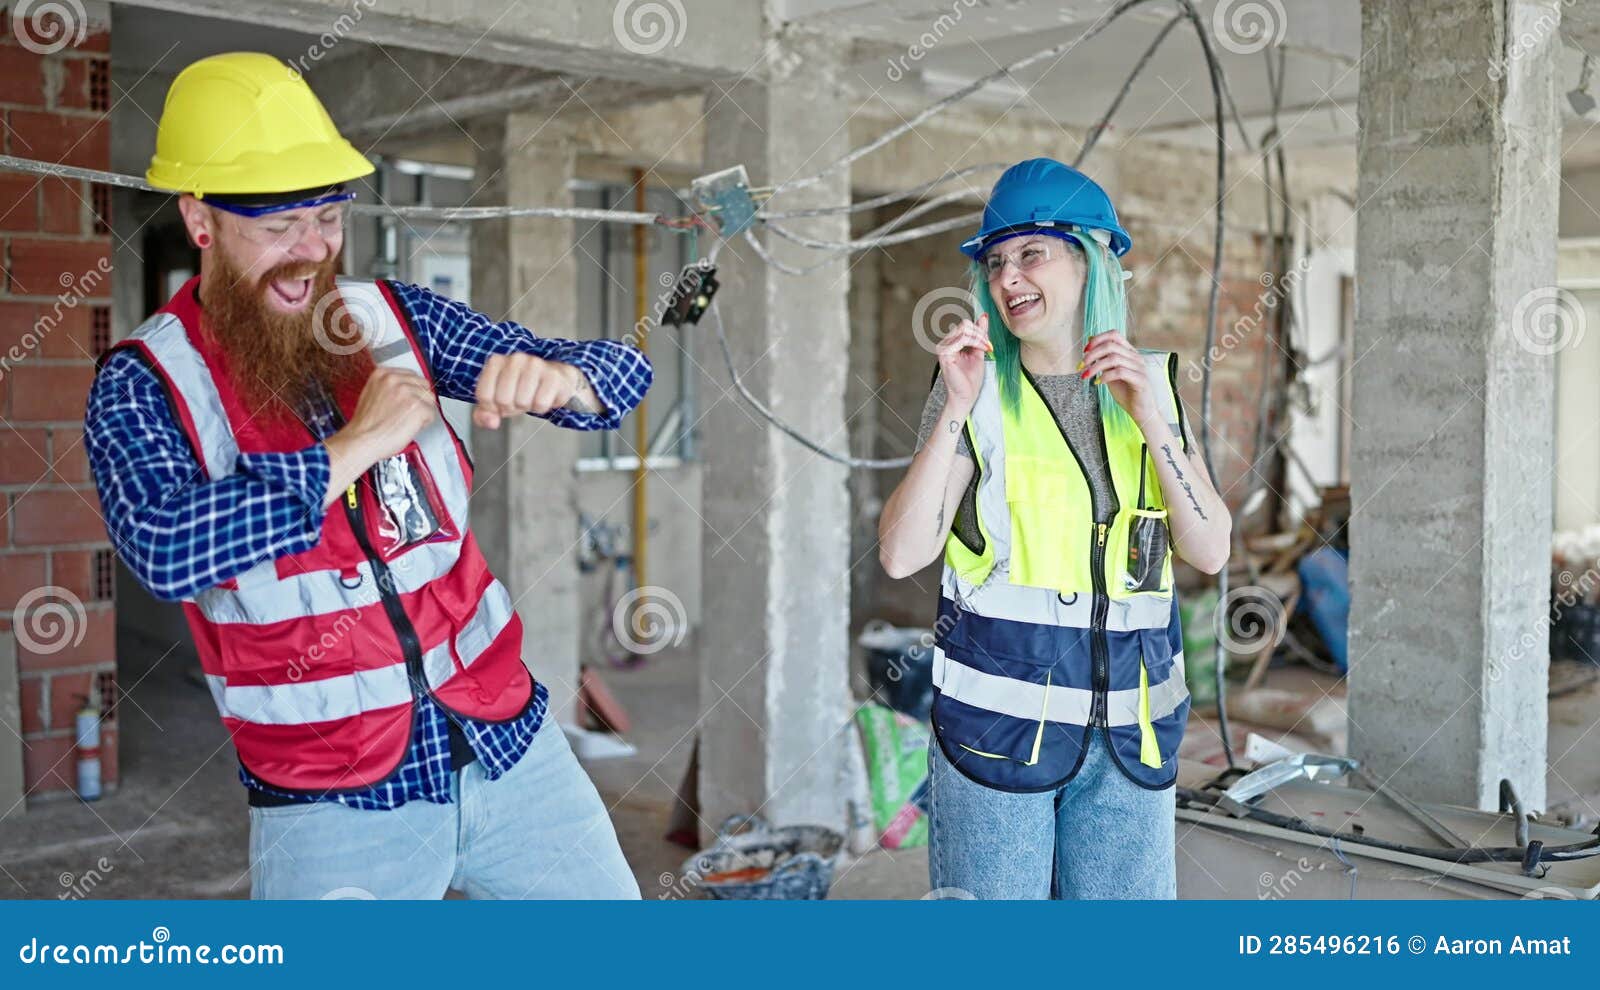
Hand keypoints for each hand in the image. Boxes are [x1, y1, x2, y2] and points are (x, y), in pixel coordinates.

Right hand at [334, 367, 436, 464]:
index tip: (408, 402)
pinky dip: (425, 423)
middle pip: (423, 385)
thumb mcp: (371, 394)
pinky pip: (432, 414)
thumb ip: (388, 388)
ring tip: (406, 422)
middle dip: (420, 400)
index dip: (412, 392)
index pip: (412, 376)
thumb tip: (406, 389)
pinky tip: (409, 427)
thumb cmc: (365, 426)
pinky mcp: (417, 407)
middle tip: (408, 414)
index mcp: (382, 374)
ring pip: (430, 400)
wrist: (361, 441)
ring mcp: (407, 392)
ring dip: (422, 412)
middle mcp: (395, 380)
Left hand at [473, 353, 591, 428]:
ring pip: (522, 402)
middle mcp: (515, 359)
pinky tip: (543, 396)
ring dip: (527, 407)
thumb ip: (484, 413)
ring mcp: (535, 365)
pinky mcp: (553, 376)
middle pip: (503, 400)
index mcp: (496, 361)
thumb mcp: (497, 400)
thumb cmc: (522, 388)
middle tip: (518, 401)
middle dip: (511, 408)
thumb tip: (491, 423)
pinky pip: (540, 404)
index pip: (484, 395)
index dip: (492, 408)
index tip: (500, 404)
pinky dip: (541, 407)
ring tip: (531, 397)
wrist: (555, 378)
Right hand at [937, 312, 990, 415]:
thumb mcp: (978, 351)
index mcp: (951, 343)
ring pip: (964, 329)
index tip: (989, 344)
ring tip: (986, 348)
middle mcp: (945, 344)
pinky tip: (982, 350)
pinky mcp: (945, 354)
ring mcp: (943, 348)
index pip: (965, 325)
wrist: (966, 396)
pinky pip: (962, 339)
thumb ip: (980, 334)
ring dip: (979, 338)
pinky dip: (975, 342)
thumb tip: (983, 316)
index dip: (979, 331)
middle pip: (964, 325)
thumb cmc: (970, 379)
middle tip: (988, 346)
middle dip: (980, 333)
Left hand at [1081, 331, 1158, 425]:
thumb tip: (1090, 341)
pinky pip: (1120, 372)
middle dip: (1092, 354)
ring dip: (1095, 366)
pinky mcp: (1140, 380)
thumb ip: (1102, 358)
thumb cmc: (1126, 392)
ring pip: (1114, 358)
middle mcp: (1136, 357)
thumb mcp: (1110, 373)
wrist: (1141, 411)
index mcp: (1130, 352)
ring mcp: (1140, 368)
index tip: (1084, 350)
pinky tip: (1098, 383)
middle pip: (1111, 346)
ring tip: (1085, 376)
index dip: (1097, 339)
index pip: (1114, 335)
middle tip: (1081, 366)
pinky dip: (1105, 376)